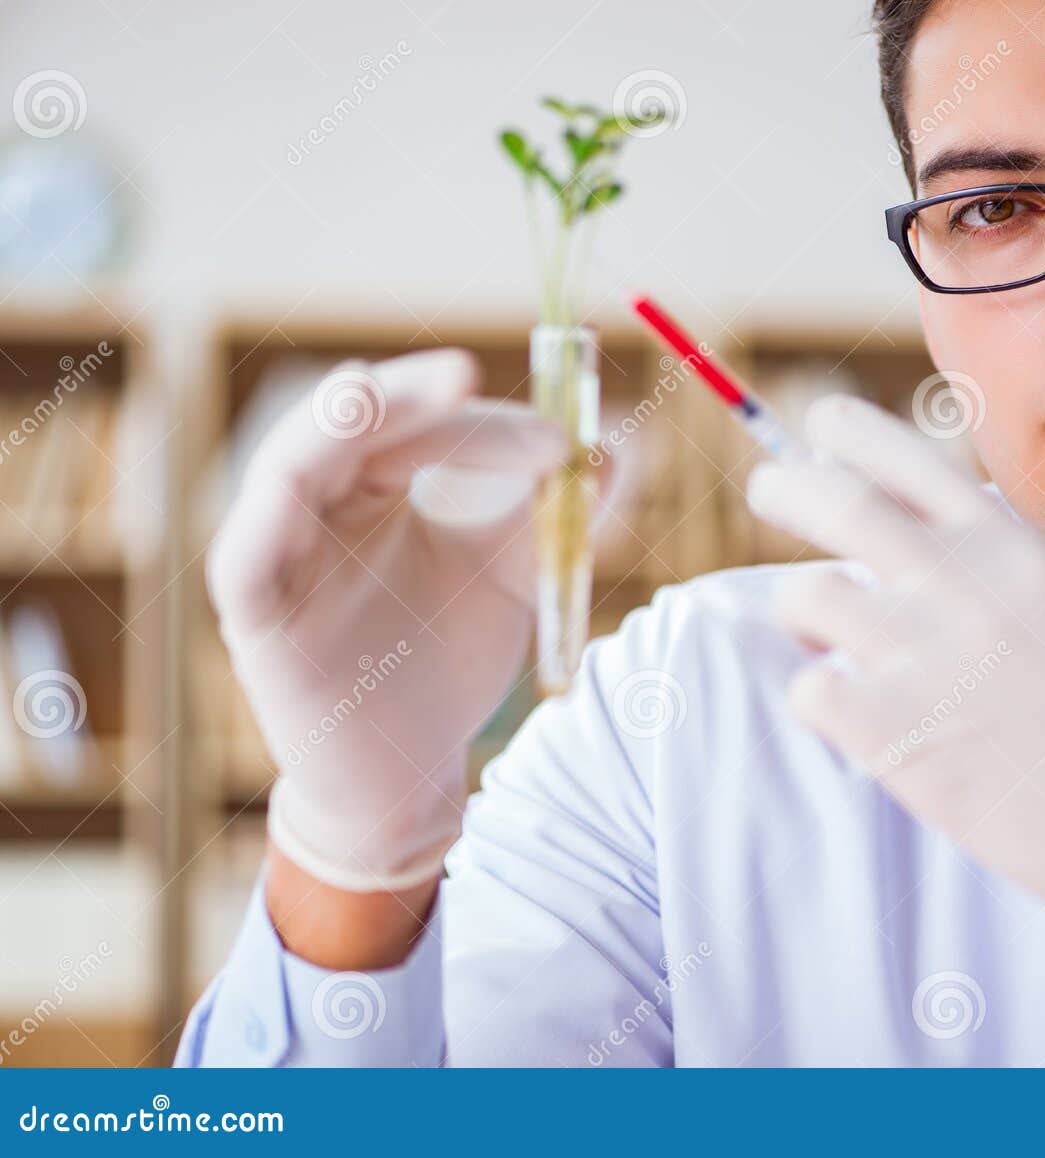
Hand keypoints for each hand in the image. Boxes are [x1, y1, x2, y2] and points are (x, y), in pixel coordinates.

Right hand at [207, 349, 569, 892]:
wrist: (412, 773)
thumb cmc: (447, 665)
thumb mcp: (512, 577)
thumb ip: (552, 516)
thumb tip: (612, 451)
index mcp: (371, 487)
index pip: (415, 426)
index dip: (480, 422)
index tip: (559, 439)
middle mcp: (318, 508)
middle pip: (348, 426)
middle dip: (402, 396)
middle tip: (461, 376)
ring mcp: (279, 558)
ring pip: (288, 469)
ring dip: (329, 427)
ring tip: (370, 394)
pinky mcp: (255, 617)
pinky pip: (247, 555)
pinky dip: (273, 512)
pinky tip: (304, 479)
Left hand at [746, 394, 1044, 988]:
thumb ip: (1010, 579)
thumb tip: (945, 566)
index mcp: (1012, 543)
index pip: (897, 450)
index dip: (842, 430)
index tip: (818, 431)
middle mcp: (955, 581)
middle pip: (824, 497)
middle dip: (784, 486)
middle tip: (771, 491)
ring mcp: (917, 655)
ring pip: (802, 595)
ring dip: (806, 612)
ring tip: (828, 637)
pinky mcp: (892, 736)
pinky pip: (811, 691)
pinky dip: (824, 700)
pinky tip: (861, 720)